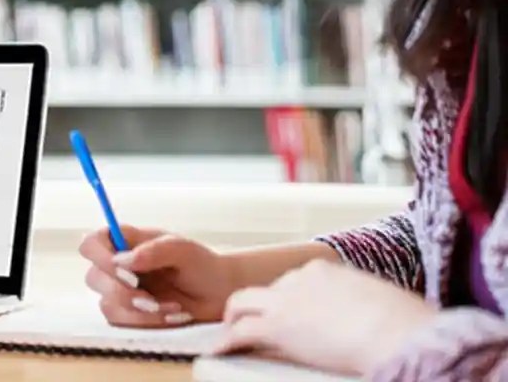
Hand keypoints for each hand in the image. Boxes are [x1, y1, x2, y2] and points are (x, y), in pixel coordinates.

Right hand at [78, 225, 237, 326]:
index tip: (126, 272)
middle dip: (123, 292)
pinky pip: (122, 322)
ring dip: (139, 311)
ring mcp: (121, 291)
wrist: (219, 294)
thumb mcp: (183, 250)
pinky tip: (171, 316)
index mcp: (125, 242)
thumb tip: (122, 260)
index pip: (92, 243)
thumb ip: (153, 251)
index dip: (100, 257)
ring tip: (171, 308)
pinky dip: (146, 322)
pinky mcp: (128, 314)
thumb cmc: (201, 265)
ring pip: (107, 304)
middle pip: (93, 277)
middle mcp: (118, 266)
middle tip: (152, 299)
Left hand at [216, 259, 436, 375]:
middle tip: (247, 321)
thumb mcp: (381, 305)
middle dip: (256, 306)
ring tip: (228, 336)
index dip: (288, 300)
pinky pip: (240, 332)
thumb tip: (373, 322)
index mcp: (327, 272)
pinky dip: (226, 342)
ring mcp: (286, 300)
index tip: (289, 313)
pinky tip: (218, 352)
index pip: (296, 282)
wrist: (397, 330)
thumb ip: (363, 308)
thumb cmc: (405, 324)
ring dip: (233, 320)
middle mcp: (301, 278)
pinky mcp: (277, 326)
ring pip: (243, 303)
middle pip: (266, 290)